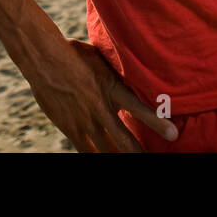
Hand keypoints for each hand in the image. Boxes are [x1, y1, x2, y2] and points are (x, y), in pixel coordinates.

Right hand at [25, 37, 178, 151]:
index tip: (173, 136)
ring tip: (132, 162)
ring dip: (120, 159)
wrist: (43, 58)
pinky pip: (86, 151)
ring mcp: (85, 121)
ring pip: (107, 151)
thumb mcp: (102, 61)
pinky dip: (97, 157)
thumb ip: (116, 76)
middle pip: (125, 140)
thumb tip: (132, 78)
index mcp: (112, 89)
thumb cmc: (74, 54)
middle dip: (139, 154)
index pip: (139, 109)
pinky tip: (102, 159)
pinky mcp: (70, 128)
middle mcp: (100, 108)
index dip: (157, 123)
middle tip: (152, 159)